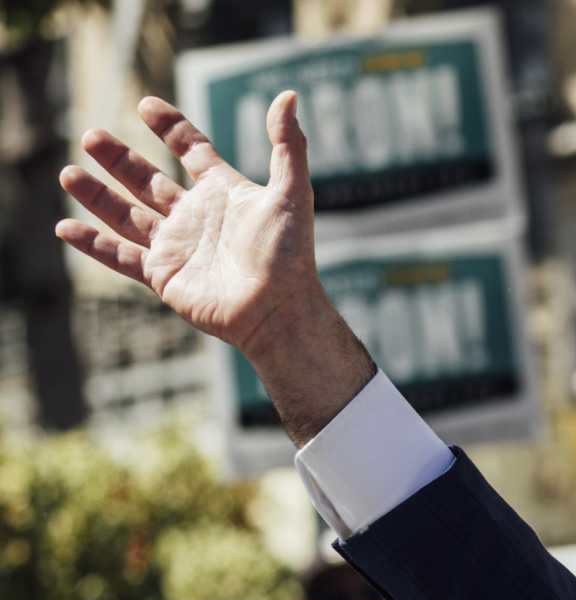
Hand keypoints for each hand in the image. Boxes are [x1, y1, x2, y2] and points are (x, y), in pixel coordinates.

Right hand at [56, 95, 372, 443]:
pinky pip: (121, 256)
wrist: (278, 310)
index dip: (171, 127)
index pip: (192, 150)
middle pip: (148, 180)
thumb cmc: (289, 255)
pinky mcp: (164, 275)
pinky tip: (65, 227)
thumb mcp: (292, 192)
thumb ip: (288, 144)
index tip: (146, 105)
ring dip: (97, 195)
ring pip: (127, 215)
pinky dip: (93, 243)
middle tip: (91, 136)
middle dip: (119, 159)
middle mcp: (197, 217)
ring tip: (69, 172)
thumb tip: (288, 95)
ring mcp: (178, 246)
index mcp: (224, 192)